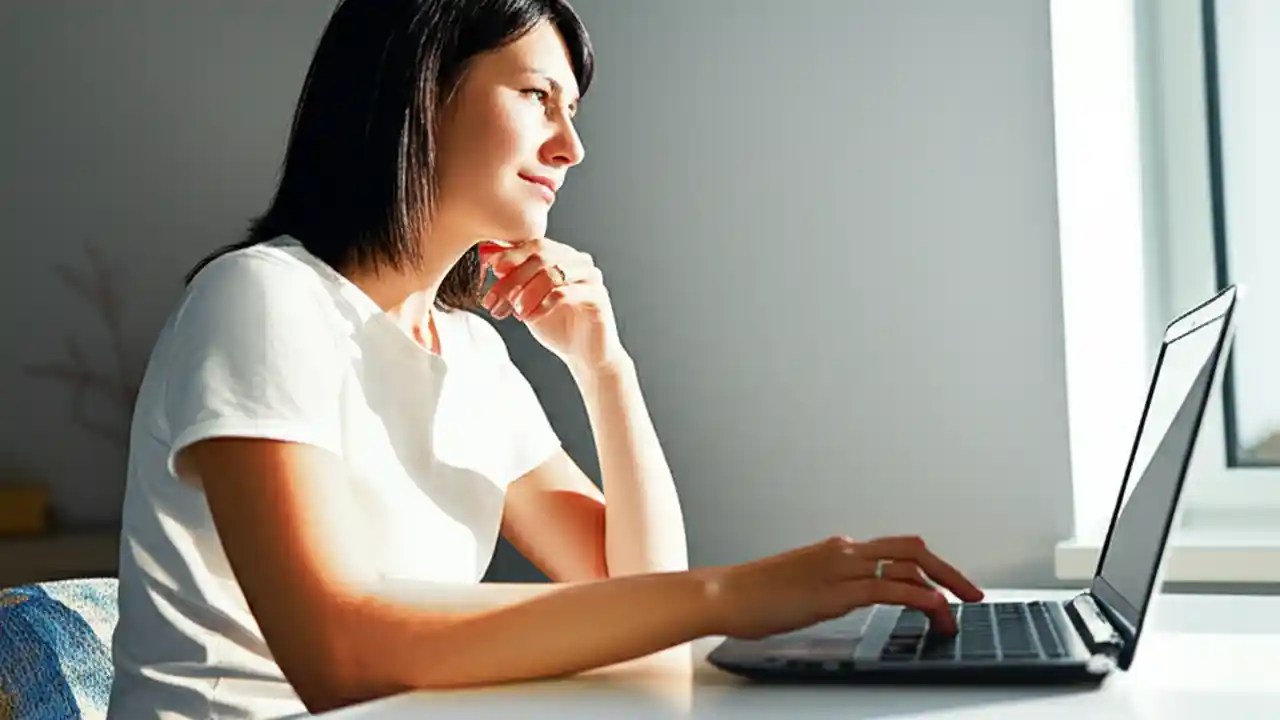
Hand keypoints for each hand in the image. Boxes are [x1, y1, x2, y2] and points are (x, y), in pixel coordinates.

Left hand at [479, 238, 625, 370]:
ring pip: (552, 273)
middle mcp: (578, 261)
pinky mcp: (597, 297)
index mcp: (563, 256)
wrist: (584, 354)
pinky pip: (564, 294)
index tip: (490, 269)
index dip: (510, 255)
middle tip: (495, 299)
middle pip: (541, 256)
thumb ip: (514, 280)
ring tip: (515, 311)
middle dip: (513, 278)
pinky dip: (541, 306)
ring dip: (527, 292)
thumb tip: (490, 260)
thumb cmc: (558, 326)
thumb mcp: (527, 300)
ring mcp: (590, 277)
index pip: (534, 245)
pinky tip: (530, 318)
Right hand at [704, 534, 983, 639]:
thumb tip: (855, 596)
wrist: (727, 593)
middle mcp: (846, 551)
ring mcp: (841, 568)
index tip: (949, 586)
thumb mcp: (805, 583)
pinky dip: (919, 596)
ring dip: (941, 589)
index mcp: (839, 549)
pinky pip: (889, 588)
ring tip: (955, 615)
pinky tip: (934, 608)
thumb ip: (834, 584)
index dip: (931, 566)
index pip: (897, 549)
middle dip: (949, 570)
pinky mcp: (836, 591)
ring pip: (908, 566)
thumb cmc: (758, 593)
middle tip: (972, 594)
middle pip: (913, 549)